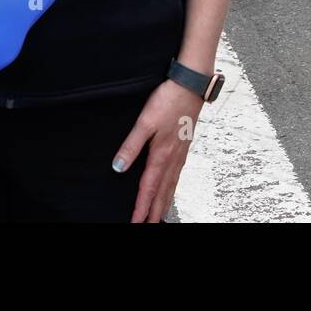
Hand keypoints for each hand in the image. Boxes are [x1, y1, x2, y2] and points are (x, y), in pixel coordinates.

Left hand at [113, 79, 203, 222]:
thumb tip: (118, 168)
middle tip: (149, 225)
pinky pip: (178, 173)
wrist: (191, 85)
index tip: (135, 222)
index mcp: (161, 154)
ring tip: (160, 215)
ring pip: (171, 184)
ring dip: (165, 202)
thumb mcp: (145, 122)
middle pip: (162, 192)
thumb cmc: (169, 100)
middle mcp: (173, 157)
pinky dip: (173, 186)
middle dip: (154, 211)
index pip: (149, 188)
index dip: (141, 207)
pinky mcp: (184, 145)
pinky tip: (172, 186)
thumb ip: (131, 145)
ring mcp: (181, 152)